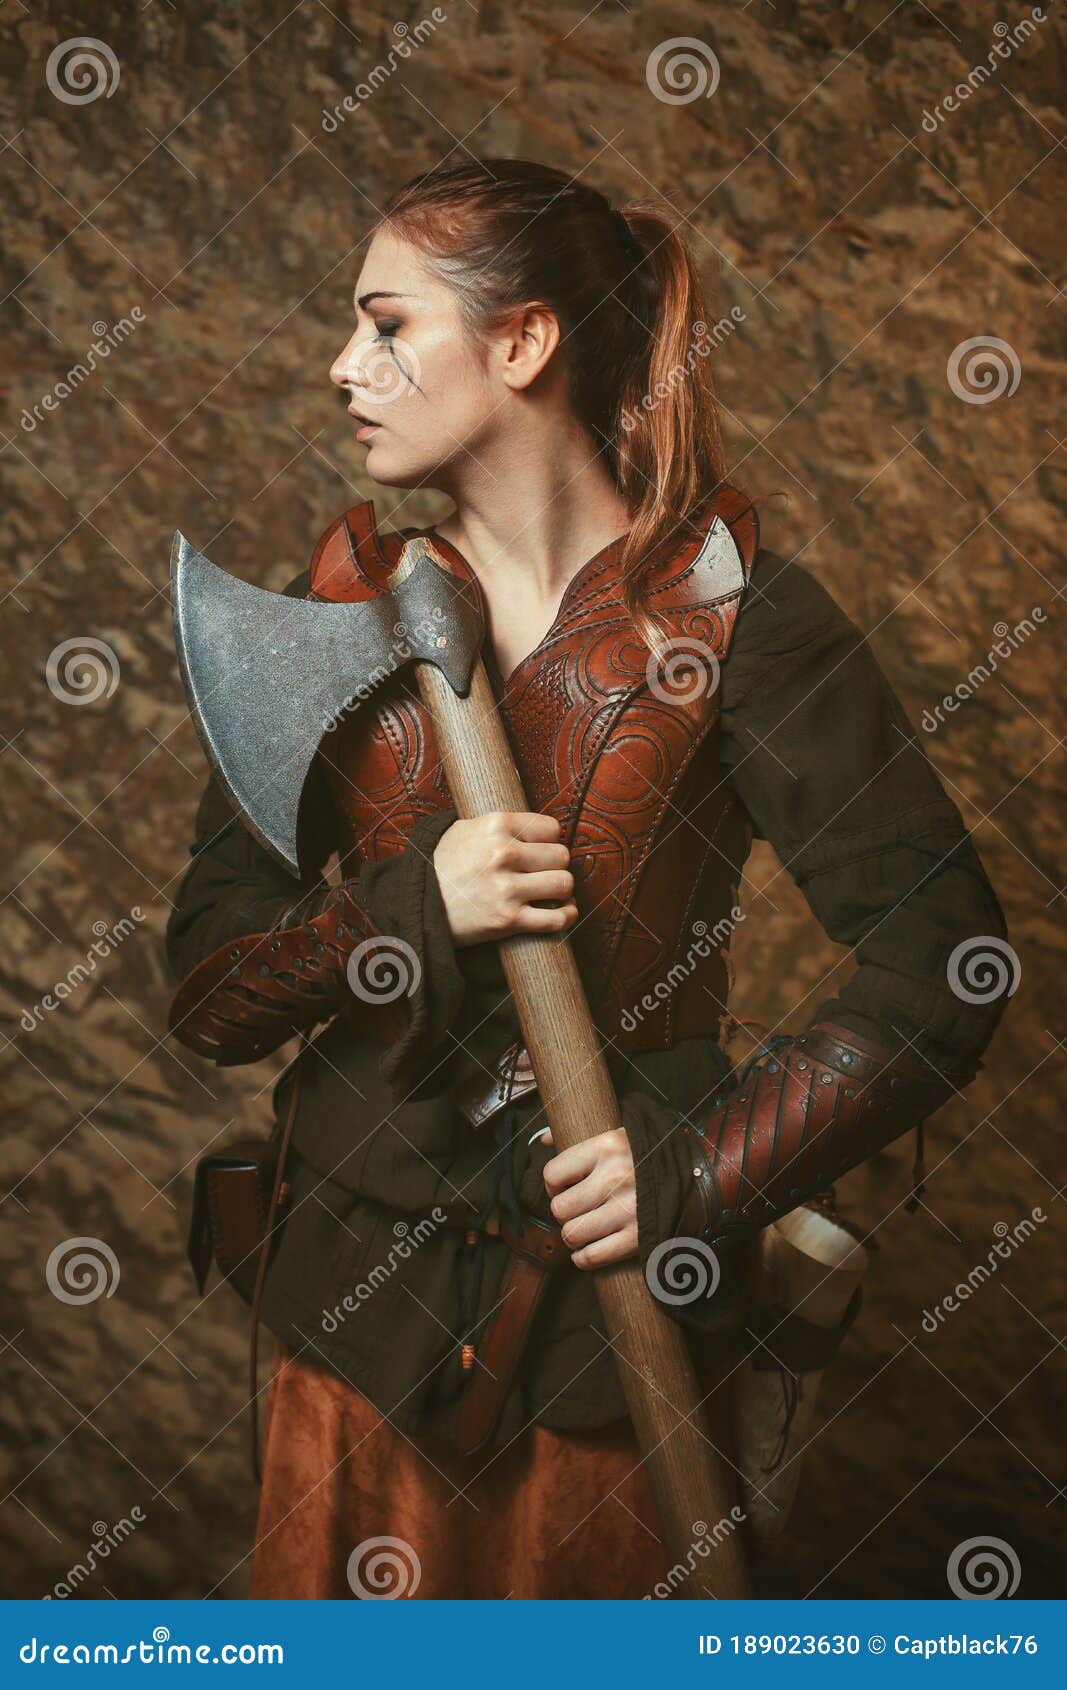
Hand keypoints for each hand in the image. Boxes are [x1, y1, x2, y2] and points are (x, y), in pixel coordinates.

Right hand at [432, 810, 577, 946]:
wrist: (417, 903)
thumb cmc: (443, 865)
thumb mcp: (465, 829)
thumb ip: (501, 824)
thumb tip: (539, 827)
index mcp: (495, 825)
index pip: (551, 828)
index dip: (549, 841)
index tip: (541, 851)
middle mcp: (503, 854)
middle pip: (561, 856)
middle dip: (556, 866)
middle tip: (544, 873)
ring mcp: (506, 888)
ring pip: (563, 883)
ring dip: (561, 890)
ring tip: (551, 892)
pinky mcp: (508, 920)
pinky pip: (556, 918)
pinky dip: (564, 916)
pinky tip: (560, 912)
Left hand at [541, 1128, 638, 1269]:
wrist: (701, 1175)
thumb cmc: (652, 1155)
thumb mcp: (619, 1135)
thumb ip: (579, 1138)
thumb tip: (543, 1140)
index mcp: (607, 1147)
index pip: (553, 1173)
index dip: (552, 1185)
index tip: (562, 1187)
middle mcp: (614, 1177)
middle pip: (559, 1208)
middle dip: (564, 1212)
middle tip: (575, 1210)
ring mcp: (627, 1209)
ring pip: (572, 1234)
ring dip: (574, 1235)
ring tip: (584, 1228)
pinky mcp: (638, 1237)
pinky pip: (592, 1257)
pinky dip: (585, 1258)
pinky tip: (589, 1249)